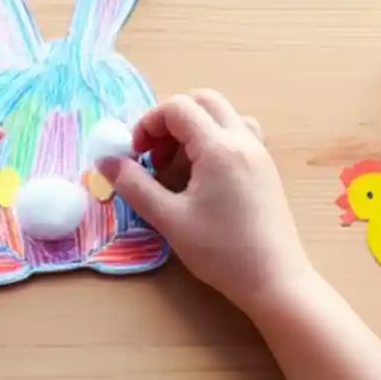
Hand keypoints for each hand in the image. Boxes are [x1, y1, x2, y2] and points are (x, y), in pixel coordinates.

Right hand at [97, 90, 310, 312]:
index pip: (178, 108)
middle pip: (203, 101)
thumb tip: (105, 162)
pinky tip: (203, 174)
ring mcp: (259, 152)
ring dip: (194, 127)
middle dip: (170, 119)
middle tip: (154, 153)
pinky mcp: (266, 168)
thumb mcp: (169, 220)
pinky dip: (214, 139)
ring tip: (178, 164)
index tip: (136, 154)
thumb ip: (135, 186)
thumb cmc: (221, 252)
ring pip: (223, 114)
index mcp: (218, 148)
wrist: (275, 279)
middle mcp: (242, 140)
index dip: (149, 123)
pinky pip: (238, 133)